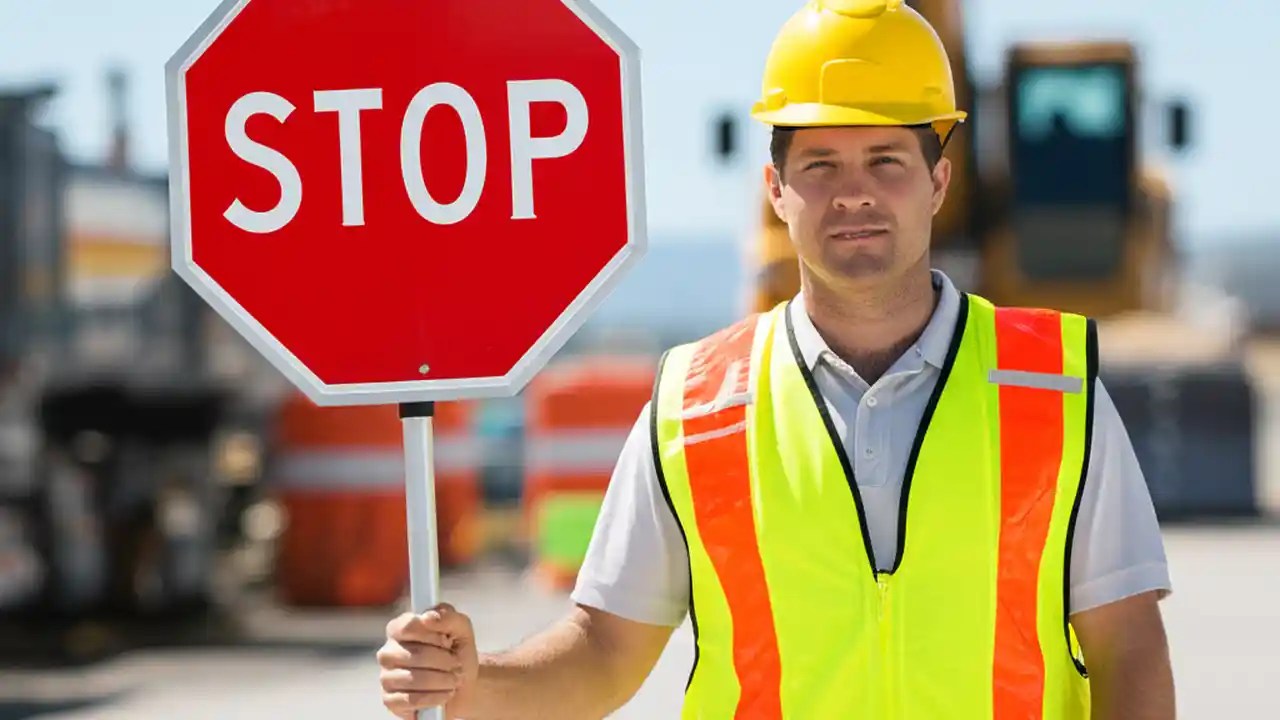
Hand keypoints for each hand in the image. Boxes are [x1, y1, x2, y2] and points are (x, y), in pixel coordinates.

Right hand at [378, 603, 479, 718]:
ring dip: (442, 680)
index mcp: (399, 628)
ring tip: (454, 679)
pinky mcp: (391, 701)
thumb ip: (448, 616)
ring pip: (413, 679)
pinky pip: (411, 700)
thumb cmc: (457, 651)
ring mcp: (387, 677)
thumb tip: (428, 617)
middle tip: (457, 664)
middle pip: (415, 654)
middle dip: (444, 661)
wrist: (464, 684)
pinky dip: (434, 697)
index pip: (408, 626)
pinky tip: (445, 694)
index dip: (433, 635)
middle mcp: (388, 652)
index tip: (447, 642)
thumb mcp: (461, 628)